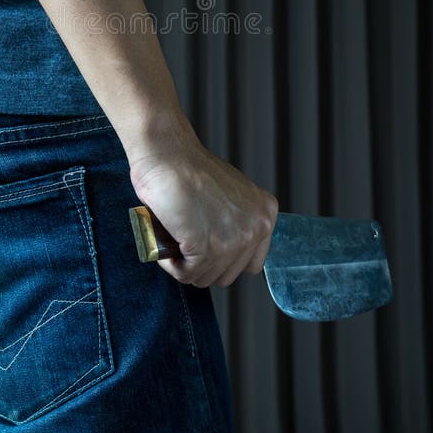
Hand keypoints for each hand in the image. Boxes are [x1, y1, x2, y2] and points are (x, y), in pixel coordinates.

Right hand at [127, 124, 278, 287]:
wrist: (168, 155)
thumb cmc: (189, 170)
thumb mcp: (231, 194)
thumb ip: (237, 220)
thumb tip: (224, 252)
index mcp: (265, 214)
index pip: (251, 264)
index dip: (223, 259)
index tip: (206, 244)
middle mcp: (256, 228)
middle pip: (227, 275)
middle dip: (203, 264)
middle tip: (186, 240)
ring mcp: (233, 240)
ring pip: (206, 278)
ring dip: (186, 265)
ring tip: (175, 238)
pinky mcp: (207, 248)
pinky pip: (186, 274)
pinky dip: (171, 265)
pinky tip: (167, 243)